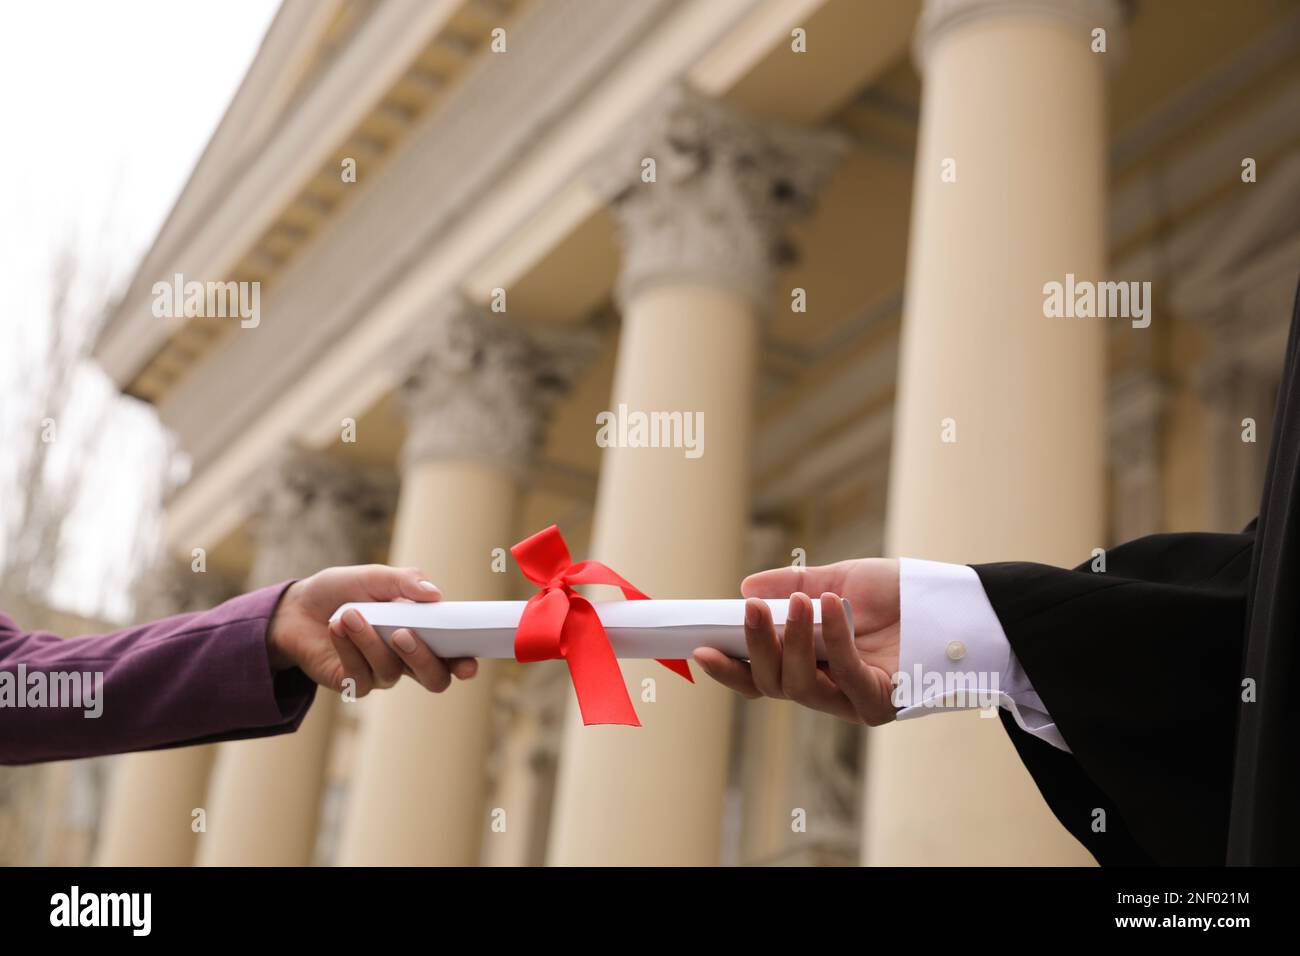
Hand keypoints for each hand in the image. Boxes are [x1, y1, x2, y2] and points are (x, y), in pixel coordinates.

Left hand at [267, 564, 476, 696]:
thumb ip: (406, 581)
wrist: (298, 607)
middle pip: (435, 678)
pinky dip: (348, 647)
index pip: (454, 655)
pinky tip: (337, 627)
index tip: (468, 661)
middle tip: (403, 633)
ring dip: (371, 641)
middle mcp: (407, 659)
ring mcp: (380, 674)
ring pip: (391, 672)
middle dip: (423, 659)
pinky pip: (359, 674)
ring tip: (350, 614)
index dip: (466, 662)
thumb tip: (435, 594)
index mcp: (424, 633)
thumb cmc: (344, 590)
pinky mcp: (352, 683)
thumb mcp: (375, 577)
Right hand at [692, 559, 899, 724]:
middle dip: (756, 647)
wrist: (955, 600)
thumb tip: (745, 587)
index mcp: (811, 665)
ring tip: (796, 603)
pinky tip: (830, 607)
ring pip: (802, 686)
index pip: (761, 677)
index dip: (730, 669)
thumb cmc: (899, 594)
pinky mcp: (881, 701)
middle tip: (748, 610)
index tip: (700, 649)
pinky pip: (846, 674)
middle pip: (774, 685)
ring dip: (791, 642)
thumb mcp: (838, 580)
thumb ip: (792, 586)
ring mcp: (853, 700)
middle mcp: (828, 689)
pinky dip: (834, 639)